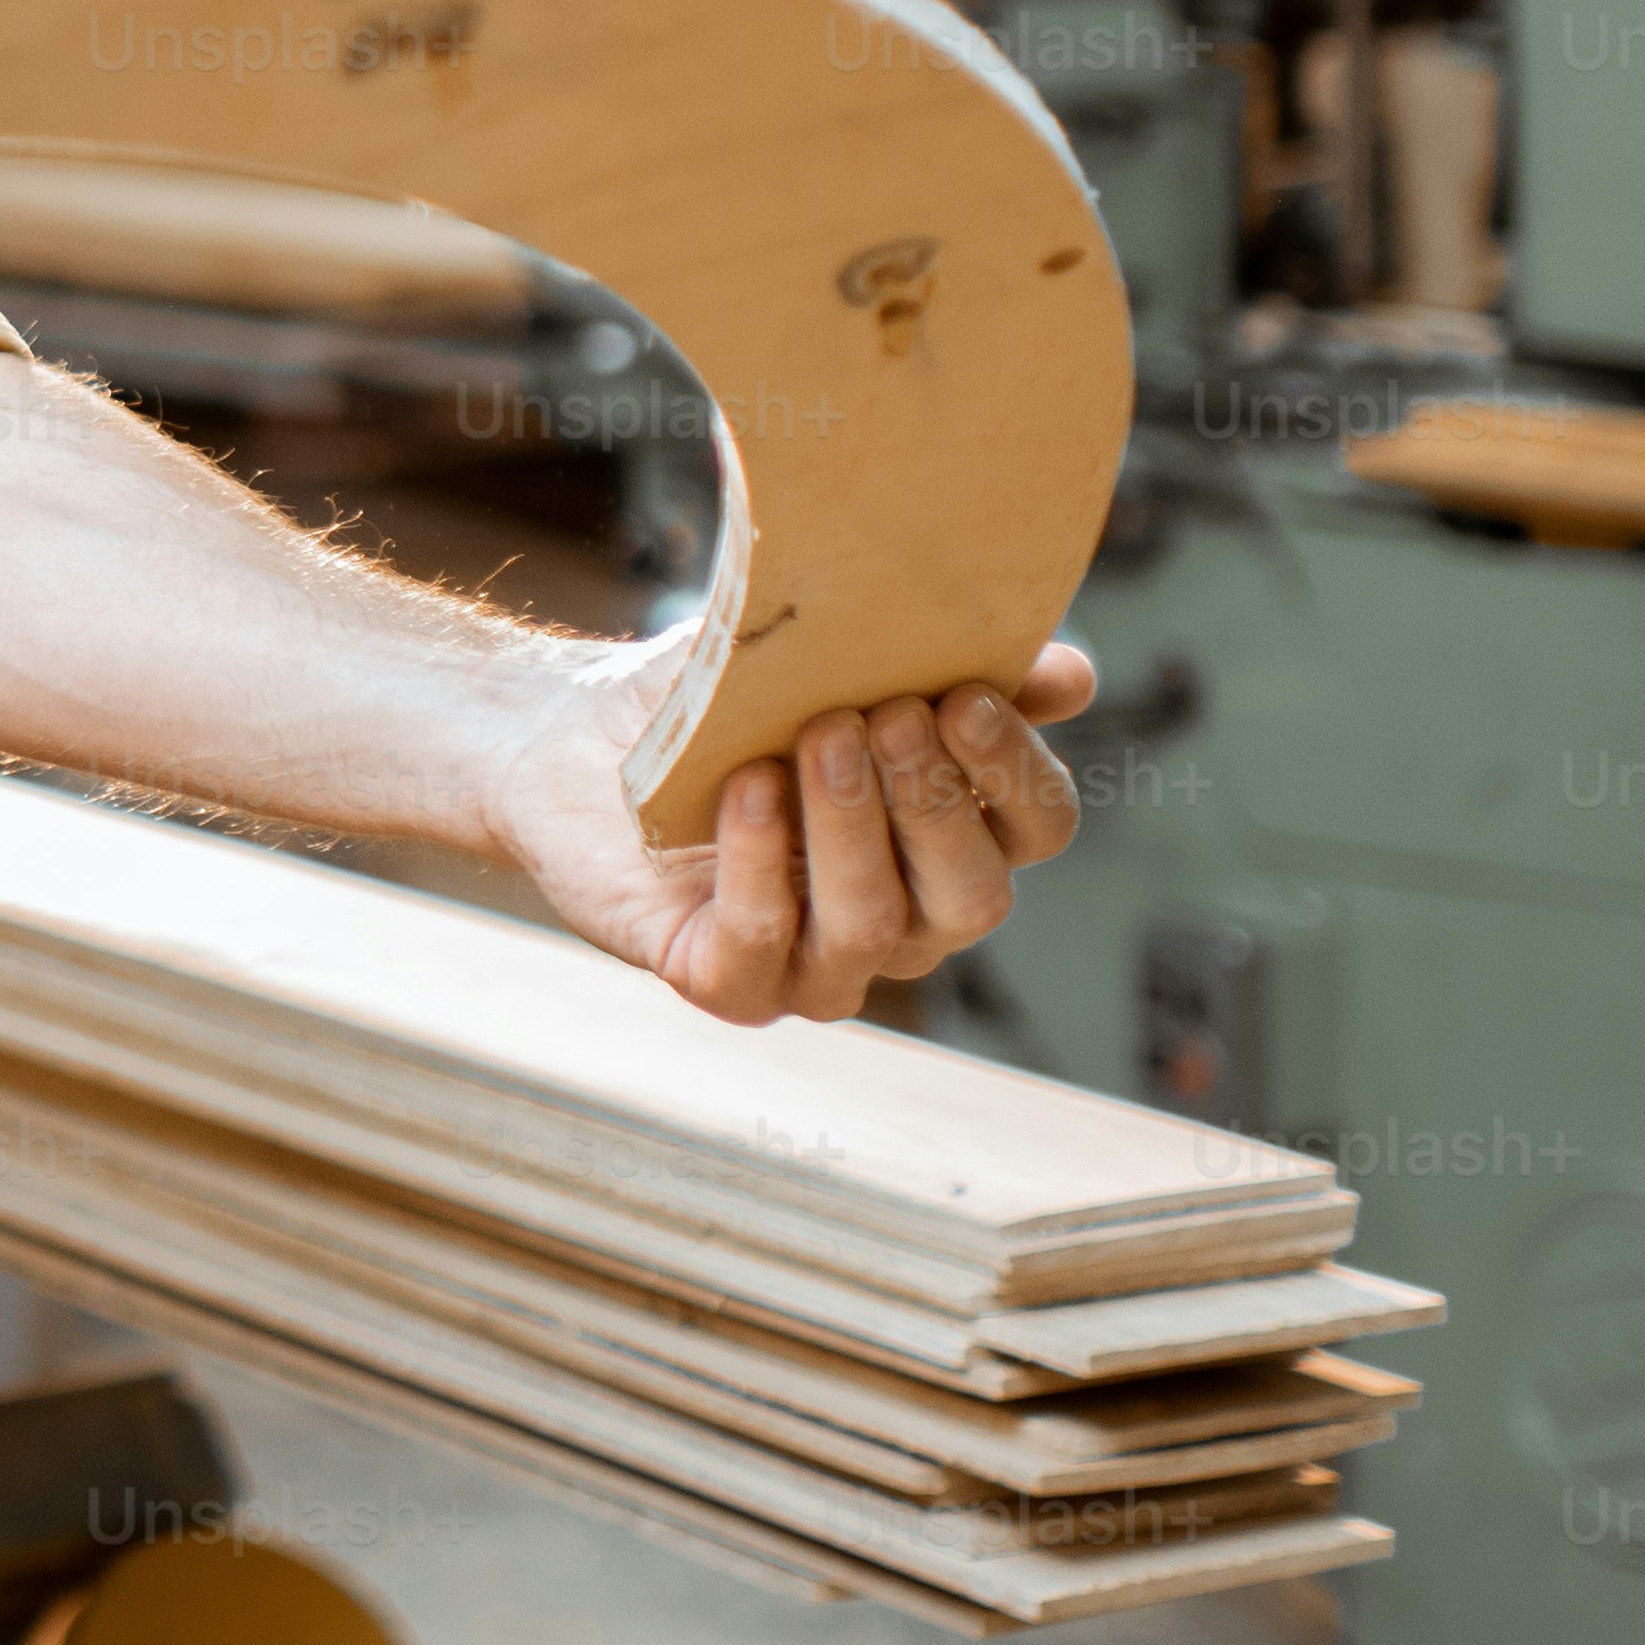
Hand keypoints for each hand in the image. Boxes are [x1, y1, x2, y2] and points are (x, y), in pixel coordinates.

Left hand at [490, 635, 1097, 1029]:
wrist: (574, 739)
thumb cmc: (723, 701)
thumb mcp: (829, 660)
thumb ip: (938, 660)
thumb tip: (1071, 673)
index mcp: (955, 839)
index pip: (1039, 828)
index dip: (1017, 771)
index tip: (967, 694)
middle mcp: (907, 919)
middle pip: (974, 896)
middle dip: (935, 802)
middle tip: (888, 713)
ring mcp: (820, 966)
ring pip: (874, 927)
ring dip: (849, 826)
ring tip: (815, 735)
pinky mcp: (730, 985)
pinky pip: (764, 945)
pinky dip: (758, 862)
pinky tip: (743, 787)